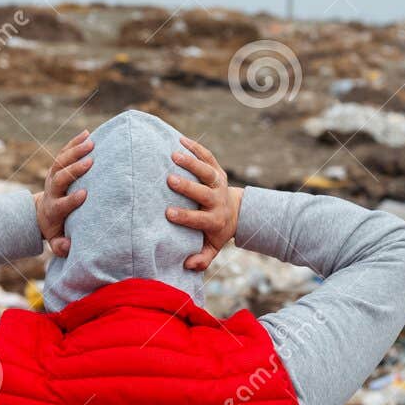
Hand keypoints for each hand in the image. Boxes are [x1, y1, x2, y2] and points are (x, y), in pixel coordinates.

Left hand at [33, 130, 92, 256]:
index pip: (61, 204)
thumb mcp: (56, 240)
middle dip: (73, 170)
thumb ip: (60, 246)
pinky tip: (88, 133)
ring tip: (91, 142)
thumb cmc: (56, 228)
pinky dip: (74, 143)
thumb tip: (67, 246)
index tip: (84, 194)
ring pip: (60, 161)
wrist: (42, 213)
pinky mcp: (56, 167)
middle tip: (90, 162)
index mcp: (53, 210)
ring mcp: (52, 177)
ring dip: (75, 151)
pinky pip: (64, 152)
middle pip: (59, 178)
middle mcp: (52, 191)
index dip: (71, 200)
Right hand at [165, 135, 241, 270]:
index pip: (200, 219)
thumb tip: (188, 265)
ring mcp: (218, 182)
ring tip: (173, 155)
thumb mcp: (212, 248)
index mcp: (215, 220)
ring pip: (207, 171)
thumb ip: (202, 258)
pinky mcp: (218, 169)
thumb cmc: (216, 231)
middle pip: (204, 192)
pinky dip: (196, 147)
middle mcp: (217, 200)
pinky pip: (208, 156)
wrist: (236, 211)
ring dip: (191, 162)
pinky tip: (180, 140)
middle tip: (170, 180)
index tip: (168, 213)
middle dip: (188, 186)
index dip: (185, 217)